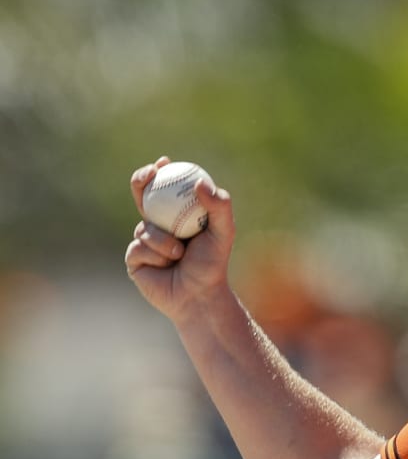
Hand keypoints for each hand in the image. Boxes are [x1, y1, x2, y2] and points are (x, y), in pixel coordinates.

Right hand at [124, 156, 236, 322]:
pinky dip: (155, 254)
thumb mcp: (223, 232)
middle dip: (140, 181)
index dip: (159, 172)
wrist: (199, 295)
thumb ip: (219, 206)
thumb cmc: (213, 263)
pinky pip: (138, 247)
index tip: (163, 162)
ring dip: (163, 239)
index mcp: (177, 216)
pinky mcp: (133, 259)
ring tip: (180, 254)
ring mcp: (143, 241)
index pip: (165, 189)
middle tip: (148, 176)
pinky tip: (165, 266)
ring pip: (144, 227)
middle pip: (143, 197)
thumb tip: (200, 182)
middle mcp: (158, 225)